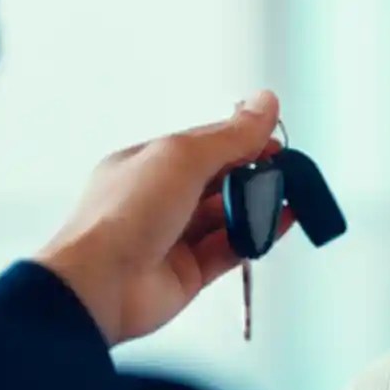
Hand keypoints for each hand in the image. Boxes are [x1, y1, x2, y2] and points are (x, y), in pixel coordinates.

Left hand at [34, 91, 296, 345]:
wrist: (99, 286)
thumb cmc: (123, 216)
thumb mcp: (182, 158)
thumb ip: (230, 135)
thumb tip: (265, 102)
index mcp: (148, 164)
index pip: (205, 144)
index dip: (242, 139)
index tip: (276, 141)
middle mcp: (160, 200)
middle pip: (219, 180)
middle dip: (255, 174)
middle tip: (288, 171)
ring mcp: (174, 237)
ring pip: (228, 216)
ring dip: (259, 205)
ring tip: (291, 196)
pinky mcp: (189, 272)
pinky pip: (232, 249)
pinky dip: (257, 236)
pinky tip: (280, 224)